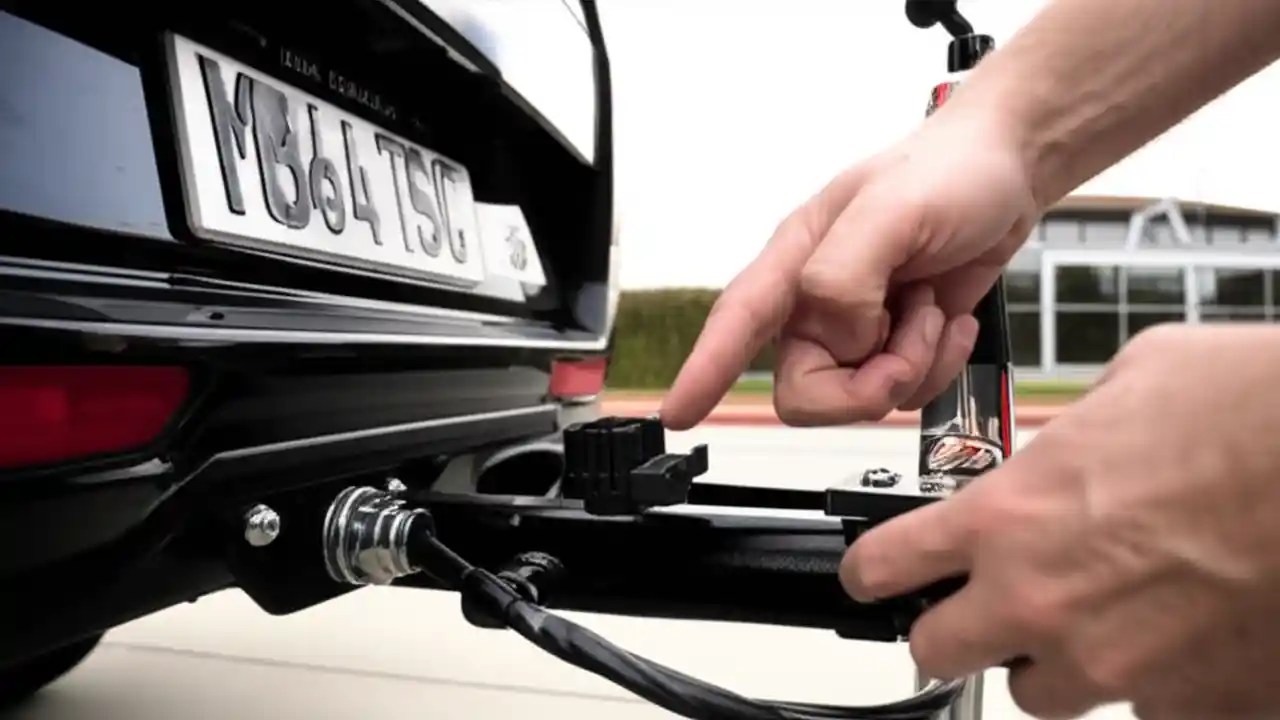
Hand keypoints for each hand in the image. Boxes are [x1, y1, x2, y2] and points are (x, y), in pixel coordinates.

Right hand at [660, 106, 1039, 428]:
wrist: (1012, 168)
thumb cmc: (951, 168)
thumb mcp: (892, 208)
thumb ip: (845, 274)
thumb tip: (838, 335)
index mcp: (796, 261)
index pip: (736, 323)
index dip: (703, 371)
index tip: (677, 414)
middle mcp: (816, 301)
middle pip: (804, 389)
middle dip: (862, 386)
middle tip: (901, 346)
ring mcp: (859, 326)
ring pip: (860, 398)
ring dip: (911, 364)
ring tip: (930, 308)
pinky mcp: (899, 342)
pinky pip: (905, 391)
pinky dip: (938, 365)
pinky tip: (947, 319)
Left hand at [842, 324, 1279, 718]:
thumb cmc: (1249, 411)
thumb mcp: (1132, 383)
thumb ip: (1074, 430)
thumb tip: (1072, 440)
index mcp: (1010, 516)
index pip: (885, 565)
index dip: (870, 572)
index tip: (872, 576)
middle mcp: (1042, 600)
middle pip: (936, 654)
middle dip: (950, 630)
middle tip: (980, 606)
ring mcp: (1113, 664)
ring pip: (1039, 692)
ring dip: (1051, 658)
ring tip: (1097, 614)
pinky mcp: (1192, 704)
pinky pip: (1144, 708)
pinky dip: (1152, 679)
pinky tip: (1181, 634)